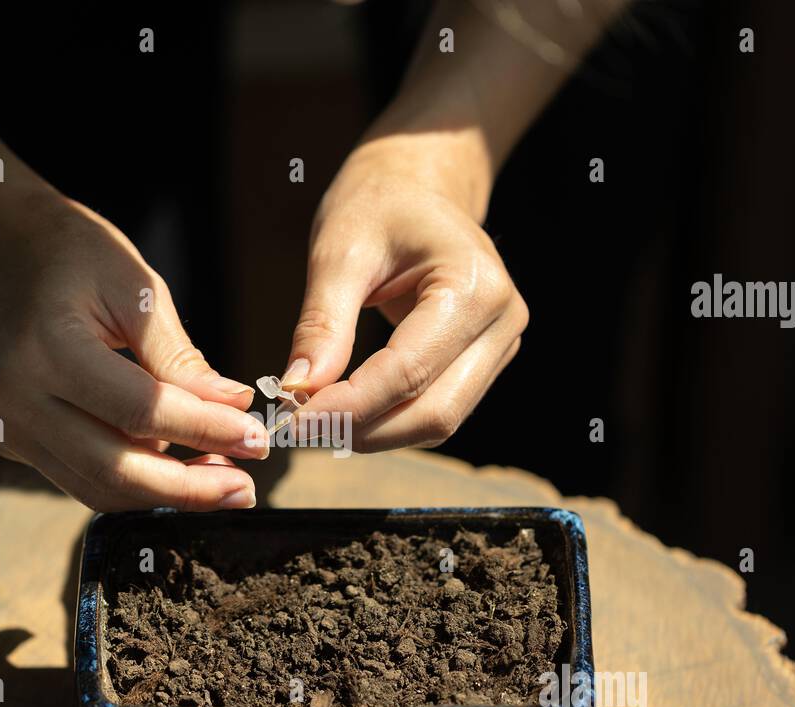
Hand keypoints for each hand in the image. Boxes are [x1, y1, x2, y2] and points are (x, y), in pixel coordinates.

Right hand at [0, 188, 266, 510]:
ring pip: (98, 486)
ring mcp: (9, 425)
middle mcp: (17, 396)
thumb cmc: (73, 255)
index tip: (257, 439)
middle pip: (115, 467)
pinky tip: (180, 471)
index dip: (204, 431)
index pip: (139, 409)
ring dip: (166, 495)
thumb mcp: (135, 286)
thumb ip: (180, 357)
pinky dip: (136, 484)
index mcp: (47, 346)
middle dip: (189, 488)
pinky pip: (82, 478)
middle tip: (245, 489)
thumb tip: (234, 410)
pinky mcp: (13, 440)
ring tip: (223, 483)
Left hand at [283, 139, 527, 452]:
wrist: (418, 184)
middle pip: (433, 411)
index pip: (408, 372)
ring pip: (439, 421)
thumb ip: (321, 323)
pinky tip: (345, 412)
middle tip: (298, 430)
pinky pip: (437, 408)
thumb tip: (298, 390)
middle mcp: (502, 321)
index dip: (348, 407)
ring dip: (375, 434)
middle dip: (363, 429)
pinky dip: (390, 421)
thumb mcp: (339, 251)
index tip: (292, 421)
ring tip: (316, 422)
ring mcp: (500, 345)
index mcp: (474, 285)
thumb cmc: (378, 203)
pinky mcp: (484, 361)